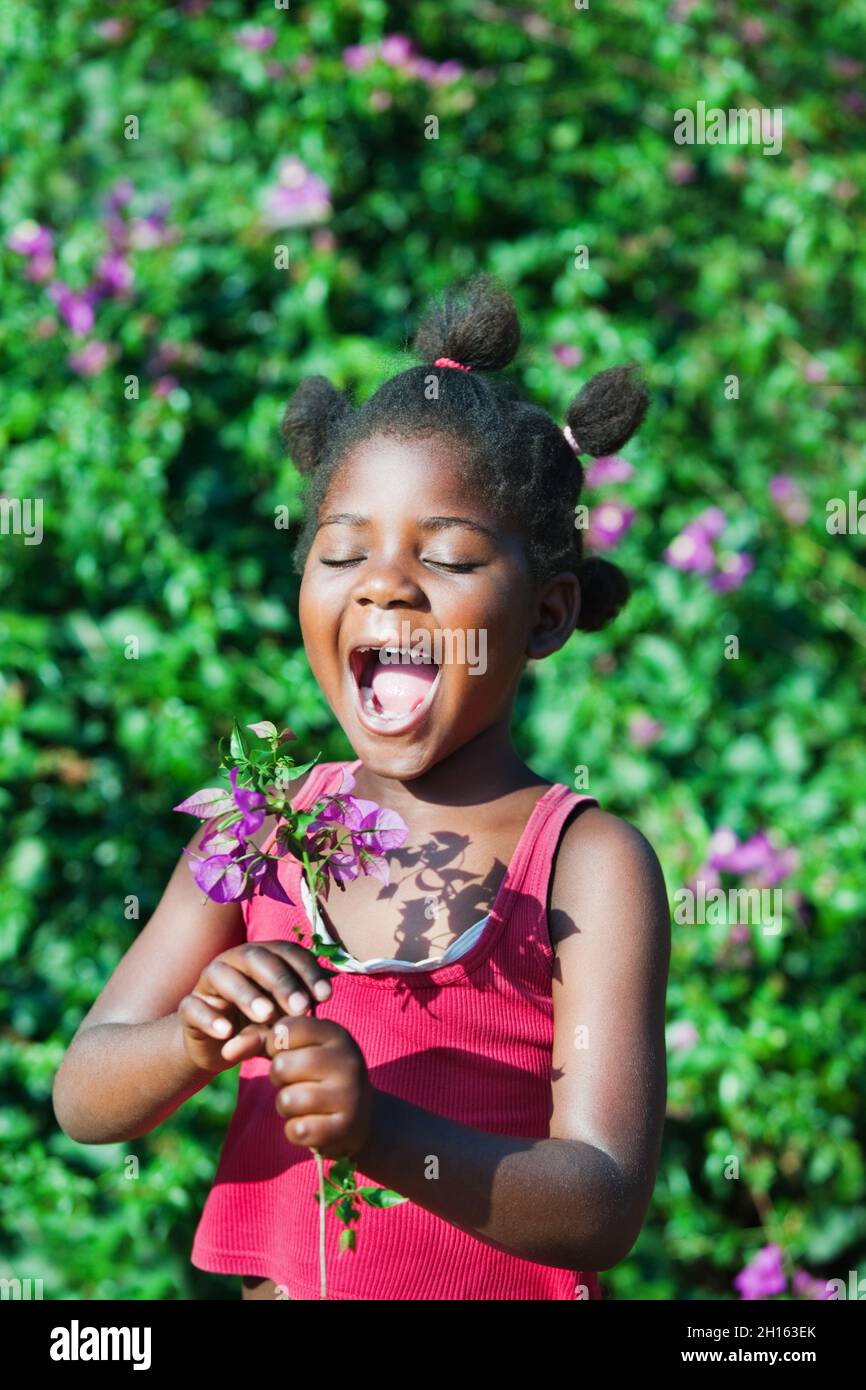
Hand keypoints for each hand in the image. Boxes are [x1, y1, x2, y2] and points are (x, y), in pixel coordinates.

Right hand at [178, 941, 332, 1073]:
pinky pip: (194, 1006)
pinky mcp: (189, 1007)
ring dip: (247, 993)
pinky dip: (210, 1018)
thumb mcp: (283, 1021)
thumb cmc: (258, 1027)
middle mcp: (234, 961)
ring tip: (266, 1015)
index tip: (325, 997)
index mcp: (262, 957)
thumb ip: (298, 1010)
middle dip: (281, 981)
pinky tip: (227, 1033)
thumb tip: (324, 994)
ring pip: (223, 975)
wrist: (218, 1049)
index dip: (307, 971)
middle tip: (300, 1007)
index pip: (286, 952)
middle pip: (256, 957)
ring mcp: (208, 983)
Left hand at [265, 1014, 373, 1159]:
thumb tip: (226, 1050)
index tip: (289, 1054)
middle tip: (296, 1082)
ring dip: (286, 1106)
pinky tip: (312, 1124)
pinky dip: (295, 1130)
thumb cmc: (317, 1075)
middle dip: (279, 1078)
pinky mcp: (344, 1128)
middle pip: (282, 1066)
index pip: (285, 1030)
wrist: (362, 1117)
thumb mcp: (297, 1049)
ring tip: (304, 1103)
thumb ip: (260, 1039)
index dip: (275, 1046)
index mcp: (336, 1034)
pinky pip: (297, 1129)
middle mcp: (347, 1060)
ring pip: (287, 1099)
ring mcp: (350, 1095)